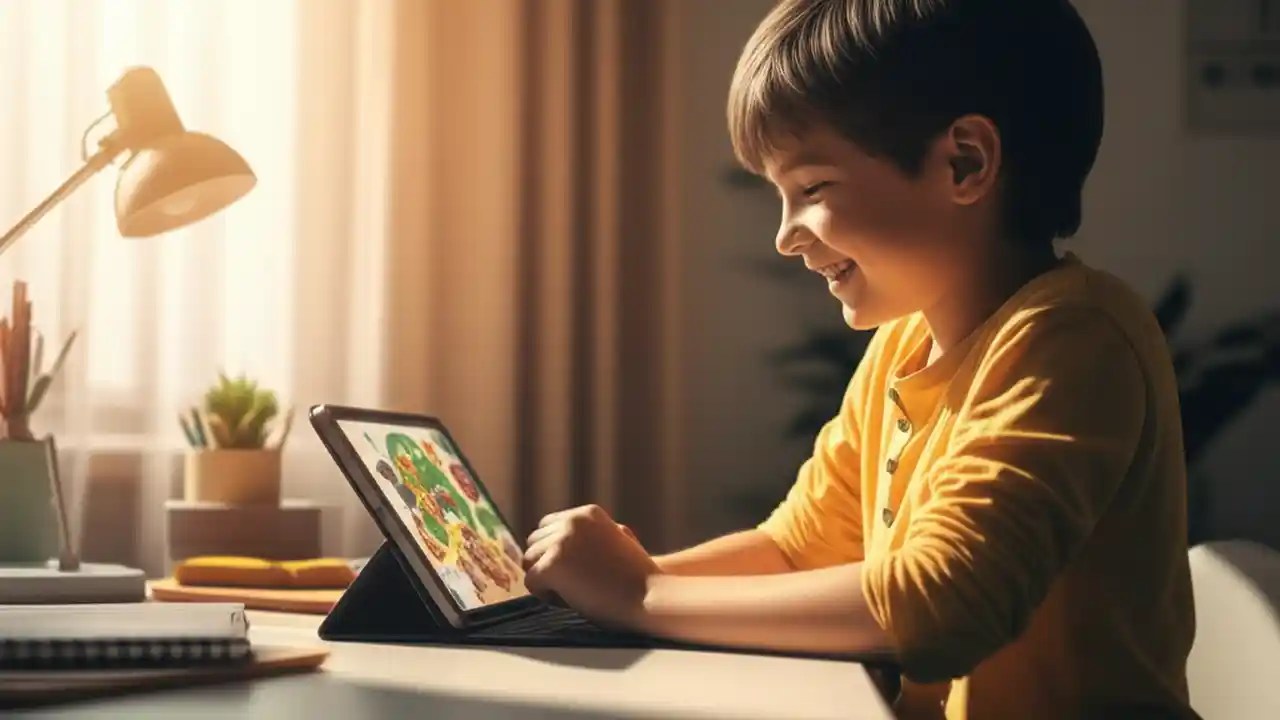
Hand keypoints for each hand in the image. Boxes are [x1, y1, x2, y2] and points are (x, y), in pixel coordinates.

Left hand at [524, 505, 660, 627]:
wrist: (650, 597)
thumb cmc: (639, 578)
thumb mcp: (619, 540)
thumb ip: (592, 535)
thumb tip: (562, 538)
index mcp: (588, 513)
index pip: (547, 526)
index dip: (555, 552)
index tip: (576, 570)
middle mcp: (572, 521)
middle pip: (534, 542)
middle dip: (547, 564)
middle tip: (576, 584)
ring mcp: (561, 542)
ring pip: (529, 561)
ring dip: (546, 580)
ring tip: (575, 592)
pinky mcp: (553, 565)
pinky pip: (531, 582)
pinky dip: (546, 595)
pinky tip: (572, 600)